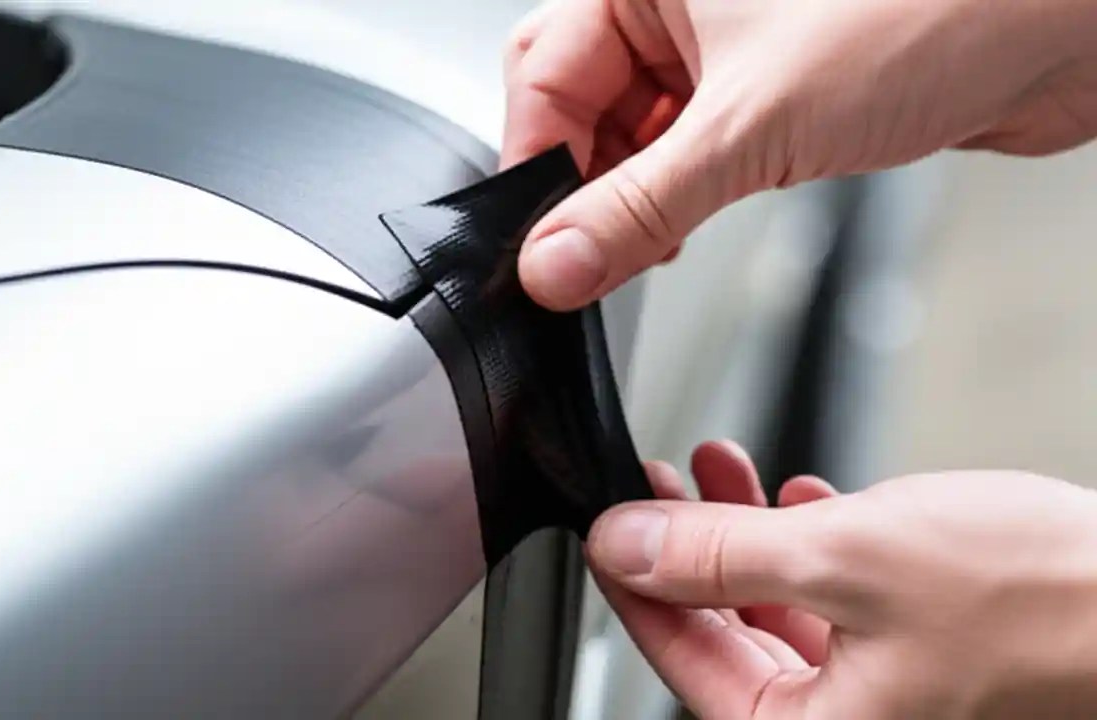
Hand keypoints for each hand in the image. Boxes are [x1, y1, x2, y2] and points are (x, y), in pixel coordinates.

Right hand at [502, 0, 1096, 309]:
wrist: (1061, 23)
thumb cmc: (933, 6)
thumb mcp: (752, 125)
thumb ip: (639, 205)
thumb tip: (555, 262)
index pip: (544, 72)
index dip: (537, 165)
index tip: (539, 244)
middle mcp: (682, 5)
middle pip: (584, 105)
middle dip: (588, 185)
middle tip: (591, 255)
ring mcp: (727, 47)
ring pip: (638, 135)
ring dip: (637, 199)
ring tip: (649, 245)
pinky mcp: (771, 92)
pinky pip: (693, 151)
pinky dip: (681, 197)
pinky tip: (684, 229)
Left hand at [588, 441, 1096, 718]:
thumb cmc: (1043, 605)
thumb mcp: (845, 560)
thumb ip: (719, 557)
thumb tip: (625, 546)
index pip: (682, 658)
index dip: (635, 581)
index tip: (609, 523)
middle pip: (723, 630)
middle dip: (689, 543)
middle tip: (659, 483)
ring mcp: (885, 691)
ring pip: (775, 607)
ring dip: (743, 533)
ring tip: (720, 469)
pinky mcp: (920, 650)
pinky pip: (834, 602)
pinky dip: (807, 545)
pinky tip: (800, 495)